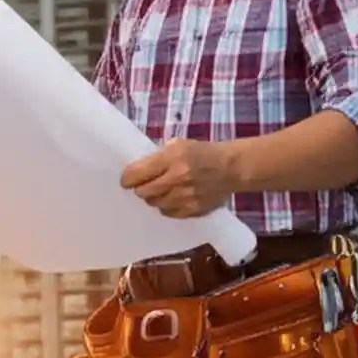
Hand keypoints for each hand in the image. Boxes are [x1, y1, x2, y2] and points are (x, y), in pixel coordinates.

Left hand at [120, 138, 237, 218]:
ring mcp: (186, 196)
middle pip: (143, 192)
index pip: (137, 173)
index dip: (127, 178)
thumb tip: (135, 171)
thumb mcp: (178, 144)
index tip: (126, 180)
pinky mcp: (194, 210)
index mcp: (172, 158)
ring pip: (155, 204)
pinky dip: (167, 206)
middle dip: (140, 188)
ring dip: (154, 197)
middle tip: (143, 185)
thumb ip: (157, 157)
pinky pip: (169, 213)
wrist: (231, 168)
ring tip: (161, 190)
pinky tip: (172, 198)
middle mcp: (178, 178)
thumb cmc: (202, 153)